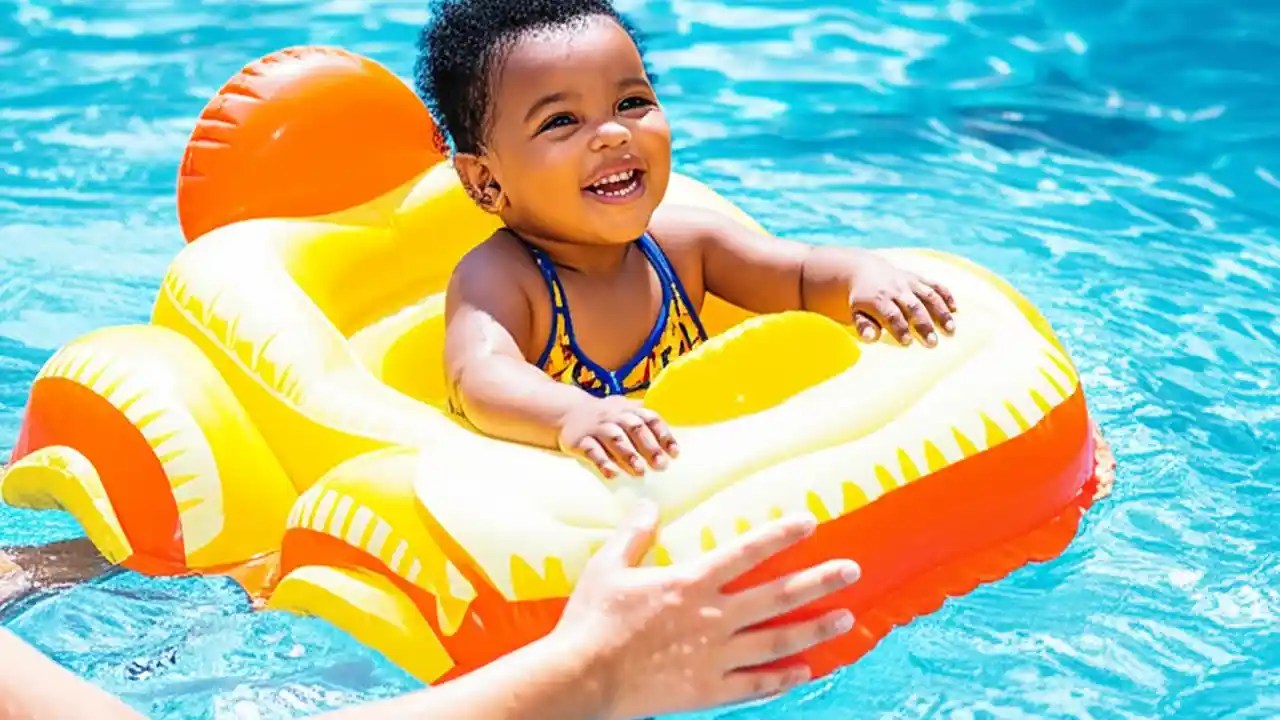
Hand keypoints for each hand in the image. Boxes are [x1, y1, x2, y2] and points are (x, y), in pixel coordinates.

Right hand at [552, 502, 859, 719]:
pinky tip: (806, 671)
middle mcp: (712, 617)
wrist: (582, 677)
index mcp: (690, 584)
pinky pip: (755, 684)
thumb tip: (649, 506)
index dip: (780, 535)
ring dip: (815, 628)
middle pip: (777, 595)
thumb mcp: (607, 567)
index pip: (746, 552)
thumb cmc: (591, 620)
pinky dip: (783, 678)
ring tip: (845, 618)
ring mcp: (714, 656)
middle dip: (818, 581)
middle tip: (852, 570)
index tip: (810, 523)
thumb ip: (633, 536)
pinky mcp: (708, 689)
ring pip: (777, 640)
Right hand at [557, 396, 677, 477]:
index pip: (650, 418)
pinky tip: (612, 474)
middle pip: (634, 428)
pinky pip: (591, 450)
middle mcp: (614, 416)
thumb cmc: (607, 417)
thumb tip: (672, 445)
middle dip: (649, 446)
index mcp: (628, 409)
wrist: (568, 412)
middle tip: (661, 465)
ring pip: (614, 438)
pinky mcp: (580, 440)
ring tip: (640, 471)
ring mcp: (596, 427)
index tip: (674, 453)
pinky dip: (602, 462)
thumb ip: (646, 422)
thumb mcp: (625, 411)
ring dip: (628, 454)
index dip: (663, 434)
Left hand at [845, 250, 956, 346]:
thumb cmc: (861, 299)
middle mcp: (896, 289)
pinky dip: (946, 295)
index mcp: (879, 299)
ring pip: (928, 296)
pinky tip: (954, 309)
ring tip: (950, 328)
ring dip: (941, 312)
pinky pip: (934, 284)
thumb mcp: (855, 312)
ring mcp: (909, 282)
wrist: (862, 270)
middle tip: (933, 342)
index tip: (907, 342)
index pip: (892, 315)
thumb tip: (870, 337)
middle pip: (913, 307)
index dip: (900, 328)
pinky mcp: (917, 278)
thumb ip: (863, 325)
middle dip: (924, 324)